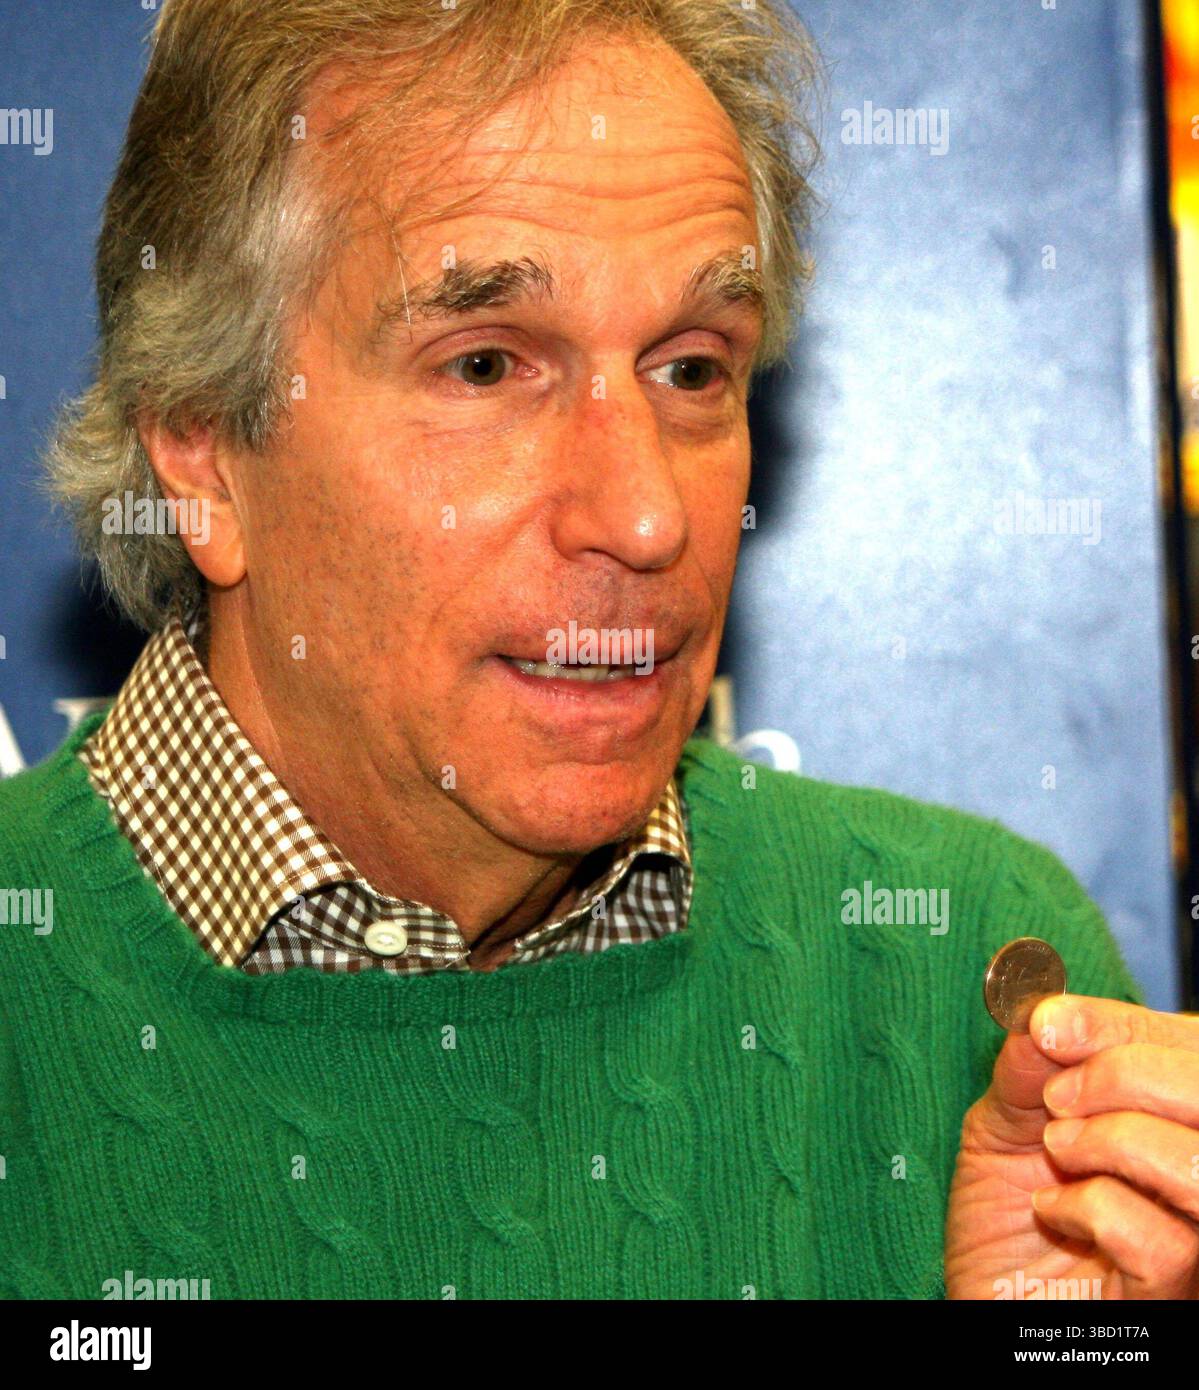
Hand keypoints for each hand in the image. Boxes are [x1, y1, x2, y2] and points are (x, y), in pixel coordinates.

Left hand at [944, 994, 1198, 1298]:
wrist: (987, 1300)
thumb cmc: (1007, 1219)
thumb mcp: (1005, 1127)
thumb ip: (1028, 1072)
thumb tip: (1046, 1014)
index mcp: (1172, 1119)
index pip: (1189, 1047)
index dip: (1120, 1025)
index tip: (1049, 1023)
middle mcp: (1197, 1171)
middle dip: (1123, 1072)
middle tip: (1056, 1098)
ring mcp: (1198, 1242)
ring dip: (1114, 1140)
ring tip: (1060, 1150)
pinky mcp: (1175, 1297)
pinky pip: (1163, 1243)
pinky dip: (1091, 1209)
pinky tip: (1055, 1213)